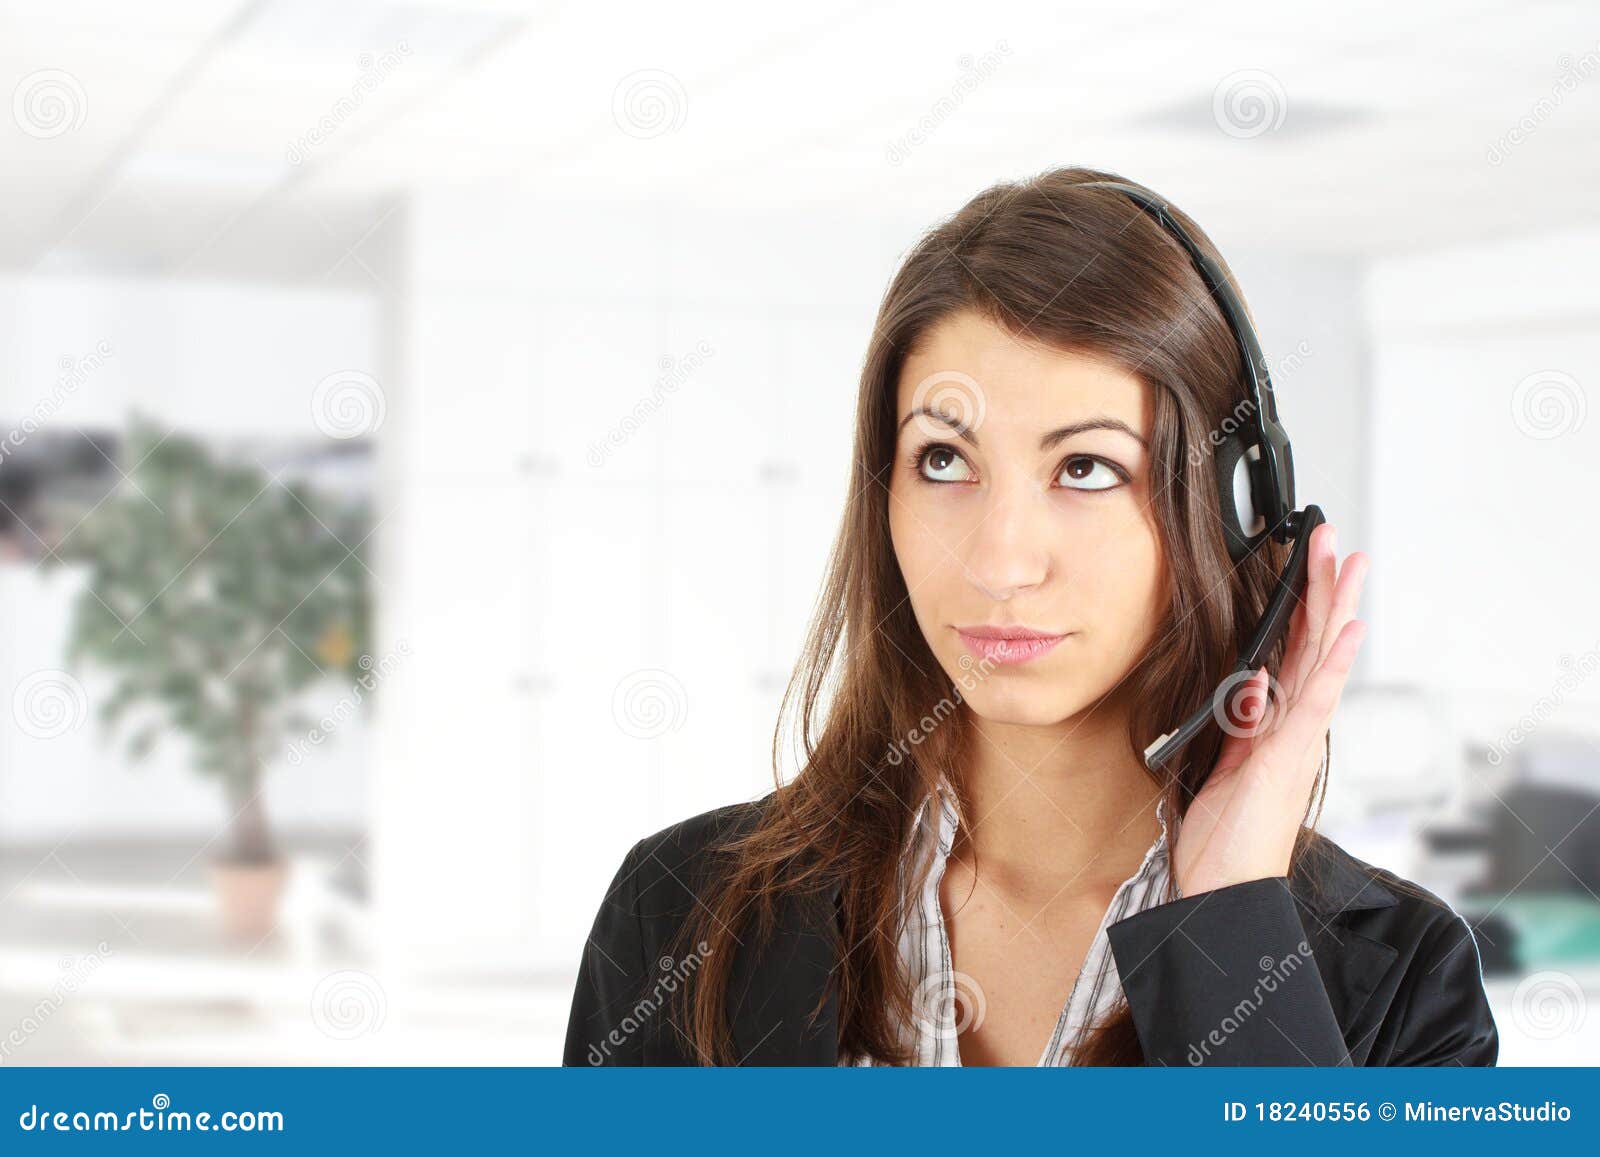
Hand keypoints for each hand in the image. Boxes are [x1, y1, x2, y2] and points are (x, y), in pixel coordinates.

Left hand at [1171, 523, 1369, 897]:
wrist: (1226, 889)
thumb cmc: (1225, 837)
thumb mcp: (1224, 764)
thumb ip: (1240, 723)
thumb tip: (1249, 680)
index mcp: (1274, 724)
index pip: (1293, 651)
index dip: (1302, 606)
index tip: (1308, 563)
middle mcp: (1292, 727)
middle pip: (1314, 643)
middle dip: (1324, 589)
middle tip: (1334, 539)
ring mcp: (1295, 740)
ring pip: (1320, 661)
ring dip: (1334, 609)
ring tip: (1349, 564)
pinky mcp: (1288, 757)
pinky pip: (1313, 705)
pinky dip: (1332, 667)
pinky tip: (1346, 634)